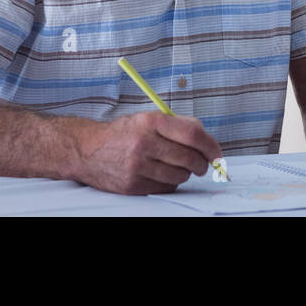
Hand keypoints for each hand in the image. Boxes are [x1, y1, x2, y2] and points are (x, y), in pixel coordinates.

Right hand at [73, 111, 223, 194]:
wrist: (87, 150)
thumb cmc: (123, 133)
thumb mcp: (149, 119)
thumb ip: (178, 125)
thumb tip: (207, 140)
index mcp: (151, 122)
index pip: (193, 134)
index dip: (211, 146)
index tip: (217, 153)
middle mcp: (144, 143)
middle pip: (189, 158)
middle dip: (202, 163)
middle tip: (202, 164)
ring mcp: (137, 166)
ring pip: (180, 176)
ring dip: (185, 174)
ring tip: (177, 166)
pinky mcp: (133, 185)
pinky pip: (165, 187)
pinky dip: (170, 182)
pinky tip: (161, 174)